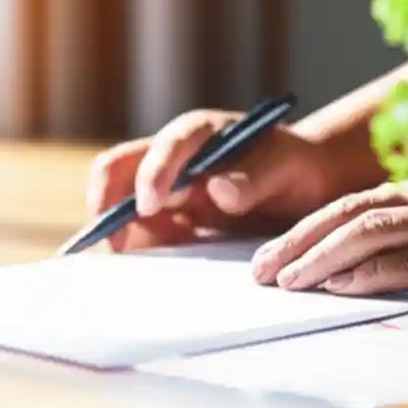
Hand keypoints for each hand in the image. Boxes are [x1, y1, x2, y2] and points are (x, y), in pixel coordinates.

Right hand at [86, 109, 334, 251]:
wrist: (301, 187)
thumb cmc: (294, 168)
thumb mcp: (286, 168)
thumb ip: (256, 177)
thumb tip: (219, 189)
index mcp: (198, 135)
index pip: (166, 146)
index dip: (152, 174)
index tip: (148, 206)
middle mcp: (170, 158)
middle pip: (118, 168)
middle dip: (106, 200)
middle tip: (112, 241)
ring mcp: (162, 190)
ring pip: (119, 204)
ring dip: (114, 231)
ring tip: (124, 263)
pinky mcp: (163, 220)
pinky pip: (136, 234)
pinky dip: (132, 251)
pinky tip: (140, 272)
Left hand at [250, 181, 407, 295]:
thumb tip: (347, 268)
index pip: (359, 204)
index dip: (309, 228)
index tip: (270, 256)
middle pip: (359, 212)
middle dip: (302, 241)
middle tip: (262, 271)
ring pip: (381, 230)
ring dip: (325, 256)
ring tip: (289, 280)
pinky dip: (375, 271)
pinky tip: (341, 287)